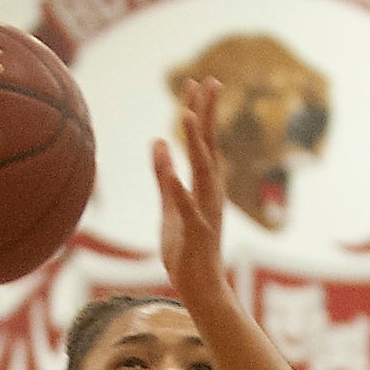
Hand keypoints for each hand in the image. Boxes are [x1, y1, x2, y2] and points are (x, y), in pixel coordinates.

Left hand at [154, 78, 229, 299]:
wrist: (201, 287)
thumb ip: (163, 175)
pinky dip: (179, 190)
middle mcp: (211, 192)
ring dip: (195, 144)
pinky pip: (188, 208)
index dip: (200, 112)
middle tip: (207, 81)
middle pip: (209, 146)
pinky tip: (172, 173)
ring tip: (186, 116)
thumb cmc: (186, 249)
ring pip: (202, 171)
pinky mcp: (198, 232)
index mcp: (205, 185)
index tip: (198, 83)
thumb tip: (157, 142)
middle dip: (207, 114)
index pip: (203, 142)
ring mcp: (206, 211)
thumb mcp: (169, 206)